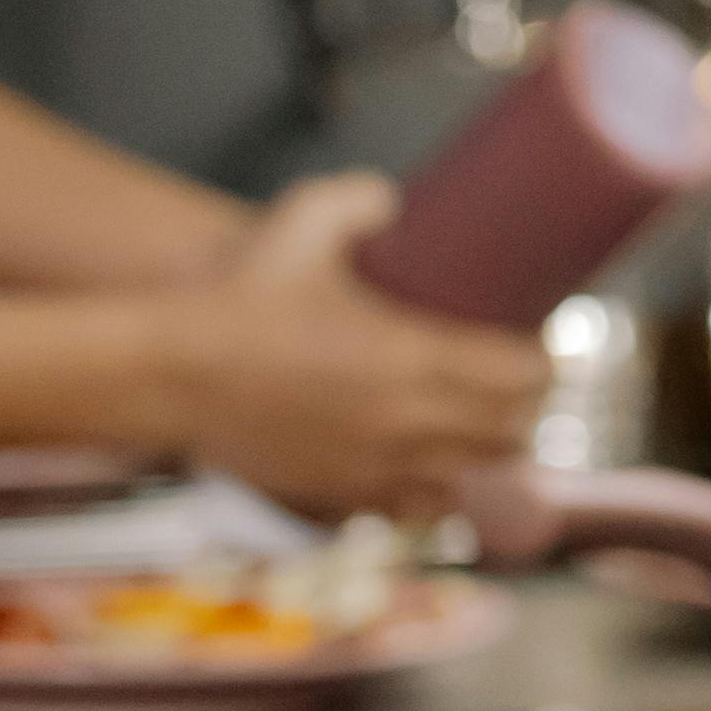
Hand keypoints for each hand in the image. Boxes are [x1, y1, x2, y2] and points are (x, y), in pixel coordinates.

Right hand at [149, 178, 551, 519]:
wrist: (164, 374)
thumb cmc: (236, 297)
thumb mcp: (301, 222)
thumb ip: (358, 201)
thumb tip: (395, 201)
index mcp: (412, 360)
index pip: (520, 377)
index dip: (546, 361)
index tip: (546, 341)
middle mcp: (405, 426)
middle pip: (510, 431)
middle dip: (528, 405)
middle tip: (525, 375)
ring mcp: (373, 470)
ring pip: (469, 478)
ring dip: (487, 450)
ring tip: (487, 421)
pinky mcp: (338, 497)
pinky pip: (414, 509)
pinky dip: (437, 490)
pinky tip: (435, 466)